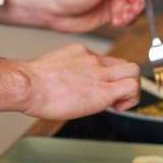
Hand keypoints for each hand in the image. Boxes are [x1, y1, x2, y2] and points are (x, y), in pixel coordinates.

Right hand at [0, 42, 139, 118]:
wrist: (27, 84)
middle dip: (127, 82)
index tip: (106, 89)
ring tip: (120, 104)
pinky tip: (118, 109)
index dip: (112, 76)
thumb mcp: (51, 69)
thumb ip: (64, 73)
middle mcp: (94, 59)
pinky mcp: (102, 89)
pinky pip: (131, 88)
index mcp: (81, 53)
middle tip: (117, 98)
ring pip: (135, 72)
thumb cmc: (31, 82)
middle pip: (126, 64)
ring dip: (133, 90)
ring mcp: (100, 72)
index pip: (109, 60)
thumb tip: (62, 86)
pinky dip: (132, 99)